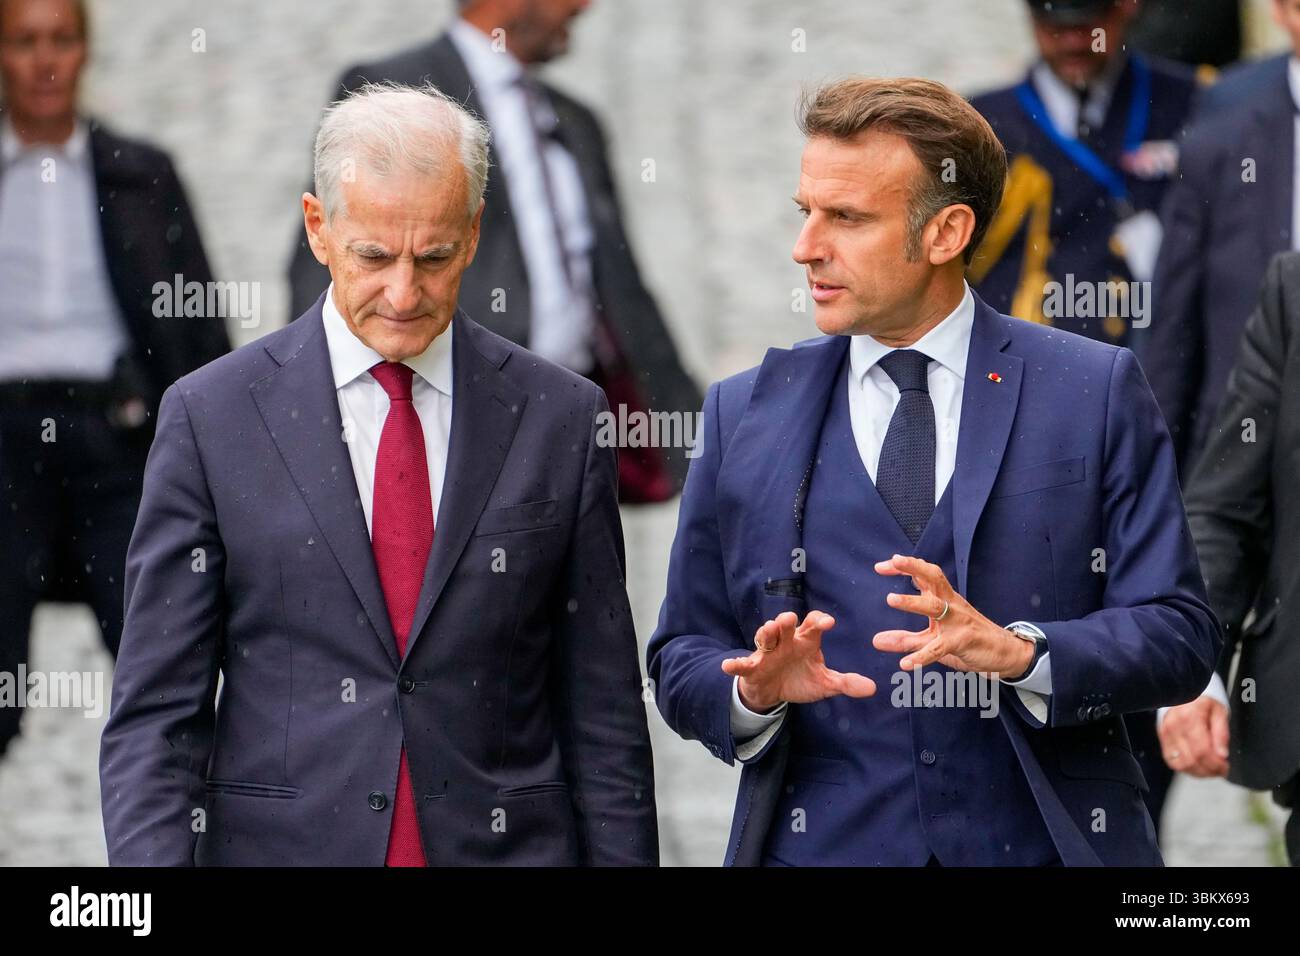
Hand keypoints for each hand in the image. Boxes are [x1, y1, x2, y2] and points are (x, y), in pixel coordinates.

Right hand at [722, 610, 875, 711]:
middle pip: (786, 627)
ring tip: (769, 629)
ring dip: (766, 632)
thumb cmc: (800, 678)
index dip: (819, 621)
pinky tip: (728, 665)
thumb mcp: (824, 684)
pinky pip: (742, 664)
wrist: (773, 690)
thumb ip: (845, 683)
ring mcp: (767, 653)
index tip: (829, 624)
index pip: (812, 624)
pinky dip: (735, 664)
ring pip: (765, 638)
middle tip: (791, 619)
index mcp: (805, 641)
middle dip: (787, 622)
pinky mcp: (751, 667)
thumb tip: (872, 688)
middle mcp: (785, 642)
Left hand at [871, 554, 1034, 677]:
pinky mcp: (963, 641)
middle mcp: (950, 605)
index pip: (924, 575)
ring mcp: (958, 621)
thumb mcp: (932, 639)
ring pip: (935, 607)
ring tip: (890, 598)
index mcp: (944, 599)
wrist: (1005, 653)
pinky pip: (940, 648)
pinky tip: (906, 664)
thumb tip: (875, 641)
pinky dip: (922, 656)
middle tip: (893, 560)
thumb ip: (904, 639)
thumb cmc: (967, 640)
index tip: (880, 566)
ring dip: (912, 602)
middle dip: (913, 567)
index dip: (905, 567)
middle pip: (933, 578)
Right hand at [1158, 696, 1228, 776]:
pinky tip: (1199, 766)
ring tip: (1211, 769)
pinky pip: (1174, 763)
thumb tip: (1222, 754)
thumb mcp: (1219, 712)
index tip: (1225, 767)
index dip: (1215, 764)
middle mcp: (1174, 725)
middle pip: (1192, 759)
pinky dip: (1188, 769)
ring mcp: (1165, 734)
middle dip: (1210, 770)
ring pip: (1182, 764)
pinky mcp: (1162, 741)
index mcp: (1189, 716)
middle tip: (1221, 770)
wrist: (1183, 696)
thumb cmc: (1202, 704)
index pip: (1202, 749)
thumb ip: (1222, 732)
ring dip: (1199, 772)